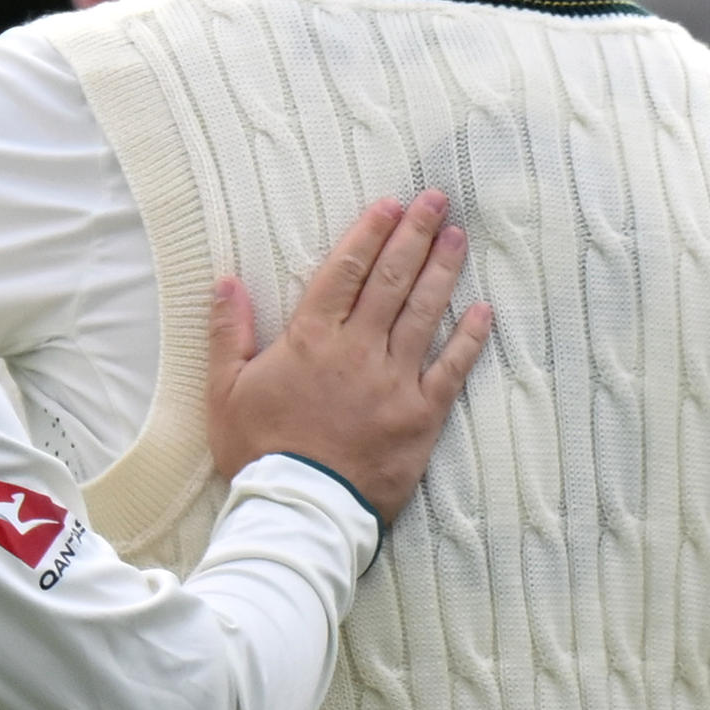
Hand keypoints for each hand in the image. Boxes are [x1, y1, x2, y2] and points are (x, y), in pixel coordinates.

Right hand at [203, 192, 492, 520]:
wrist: (301, 508)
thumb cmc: (259, 452)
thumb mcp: (225, 392)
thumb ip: (228, 334)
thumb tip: (226, 282)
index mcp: (310, 339)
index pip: (344, 272)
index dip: (368, 234)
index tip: (390, 205)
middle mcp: (357, 350)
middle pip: (391, 281)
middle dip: (414, 236)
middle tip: (435, 201)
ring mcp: (394, 380)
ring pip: (424, 313)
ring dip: (442, 271)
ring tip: (457, 236)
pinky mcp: (421, 414)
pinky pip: (451, 368)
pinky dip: (469, 338)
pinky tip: (483, 310)